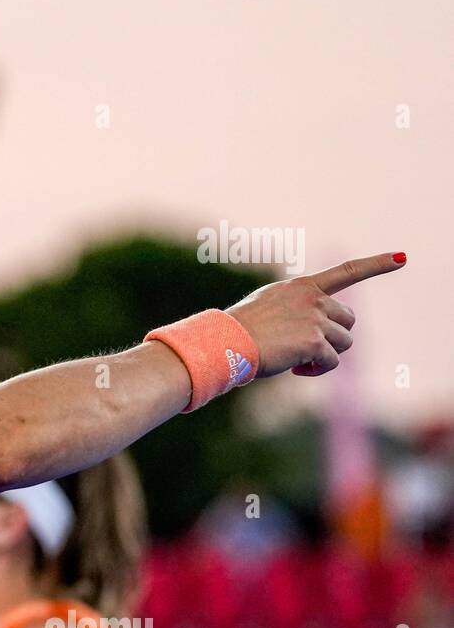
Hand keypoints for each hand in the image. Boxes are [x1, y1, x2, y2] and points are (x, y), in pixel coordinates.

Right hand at [225, 253, 405, 377]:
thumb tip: (315, 337)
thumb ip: (295, 312)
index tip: (402, 258)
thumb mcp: (268, 309)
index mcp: (301, 286)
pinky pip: (331, 361)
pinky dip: (318, 369)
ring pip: (344, 342)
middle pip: (349, 320)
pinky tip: (296, 369)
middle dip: (334, 336)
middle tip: (308, 349)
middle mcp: (312, 298)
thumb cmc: (238, 331)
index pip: (347, 271)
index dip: (377, 264)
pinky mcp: (314, 342)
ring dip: (326, 355)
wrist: (225, 342)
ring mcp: (315, 318)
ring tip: (299, 361)